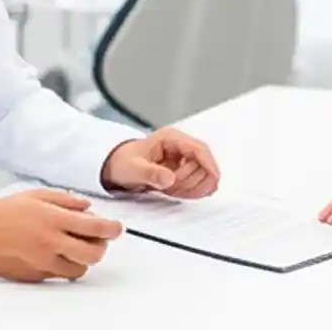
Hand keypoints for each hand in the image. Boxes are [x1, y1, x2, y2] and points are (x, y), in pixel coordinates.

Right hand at [0, 188, 122, 281]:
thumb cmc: (2, 213)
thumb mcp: (36, 195)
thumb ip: (66, 200)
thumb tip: (87, 207)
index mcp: (53, 219)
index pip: (95, 228)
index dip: (112, 229)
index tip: (117, 228)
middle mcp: (51, 242)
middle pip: (93, 254)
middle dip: (102, 247)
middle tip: (99, 240)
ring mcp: (44, 262)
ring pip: (80, 270)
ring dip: (84, 259)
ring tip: (77, 247)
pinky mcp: (36, 275)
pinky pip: (61, 275)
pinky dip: (65, 266)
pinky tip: (59, 254)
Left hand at [101, 127, 220, 198]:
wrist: (117, 167)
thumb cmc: (123, 163)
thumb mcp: (133, 169)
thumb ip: (151, 173)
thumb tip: (170, 178)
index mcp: (170, 138)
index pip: (199, 148)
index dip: (209, 164)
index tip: (214, 180)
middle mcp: (180, 145)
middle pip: (203, 163)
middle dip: (192, 180)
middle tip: (172, 188)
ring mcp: (183, 156)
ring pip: (203, 173)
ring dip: (191, 186)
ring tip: (170, 190)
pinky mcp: (184, 168)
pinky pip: (198, 180)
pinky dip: (193, 189)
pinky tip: (179, 192)